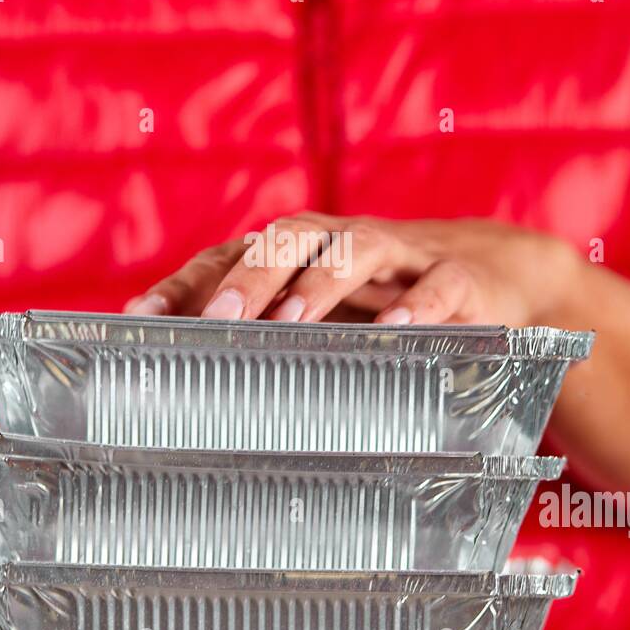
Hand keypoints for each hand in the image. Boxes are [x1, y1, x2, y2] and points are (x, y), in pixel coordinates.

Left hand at [125, 213, 576, 325]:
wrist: (488, 275)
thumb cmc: (381, 304)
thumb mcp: (322, 320)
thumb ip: (264, 342)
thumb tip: (186, 391)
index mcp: (297, 251)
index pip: (229, 256)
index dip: (186, 283)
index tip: (141, 316)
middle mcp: (339, 241)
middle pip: (288, 238)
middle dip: (250, 275)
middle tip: (220, 317)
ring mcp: (399, 256)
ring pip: (354, 249)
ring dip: (319, 282)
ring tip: (290, 322)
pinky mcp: (457, 279)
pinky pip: (437, 285)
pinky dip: (418, 307)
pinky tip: (400, 330)